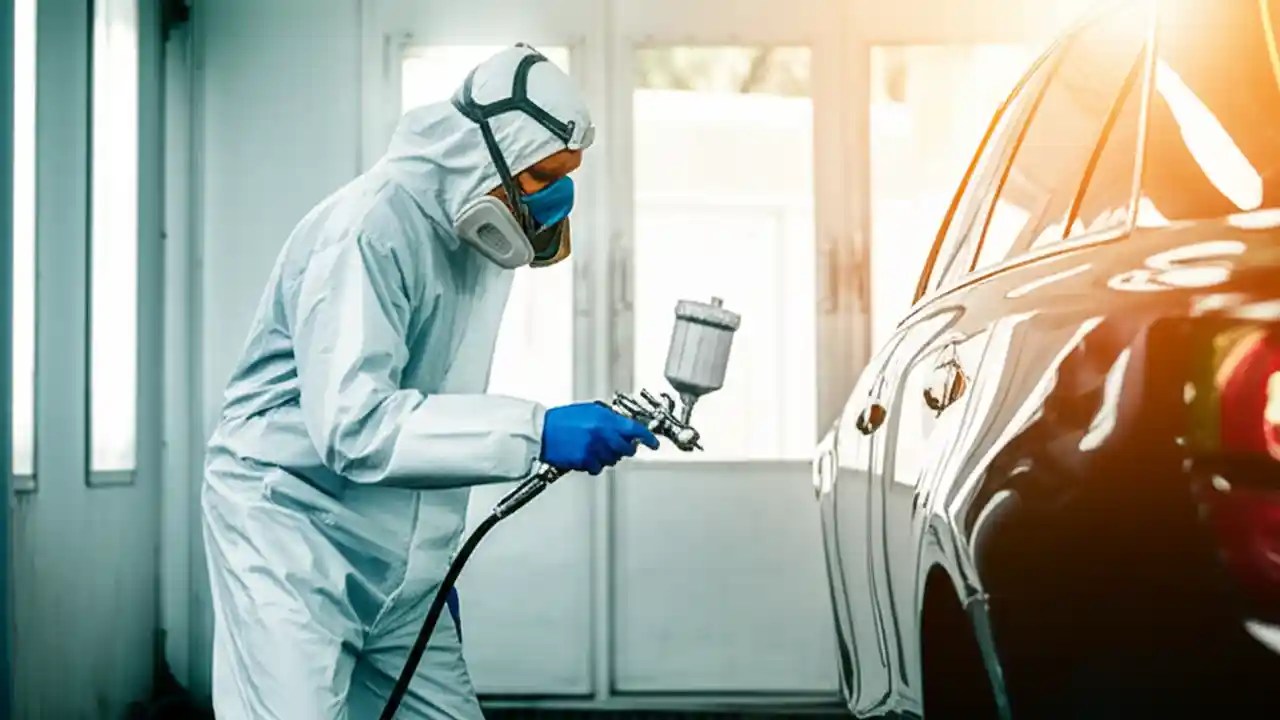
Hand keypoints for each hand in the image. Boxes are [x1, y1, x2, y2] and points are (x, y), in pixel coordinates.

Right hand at [540, 402, 660, 474]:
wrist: (542, 432)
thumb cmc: (561, 420)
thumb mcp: (588, 411)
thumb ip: (608, 418)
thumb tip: (625, 425)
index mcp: (603, 418)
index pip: (633, 428)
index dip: (647, 437)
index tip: (653, 442)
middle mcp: (601, 433)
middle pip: (626, 448)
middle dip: (626, 448)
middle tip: (622, 446)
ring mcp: (594, 448)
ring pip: (613, 459)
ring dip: (608, 456)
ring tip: (595, 448)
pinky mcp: (585, 461)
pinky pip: (598, 467)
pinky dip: (594, 464)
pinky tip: (586, 456)